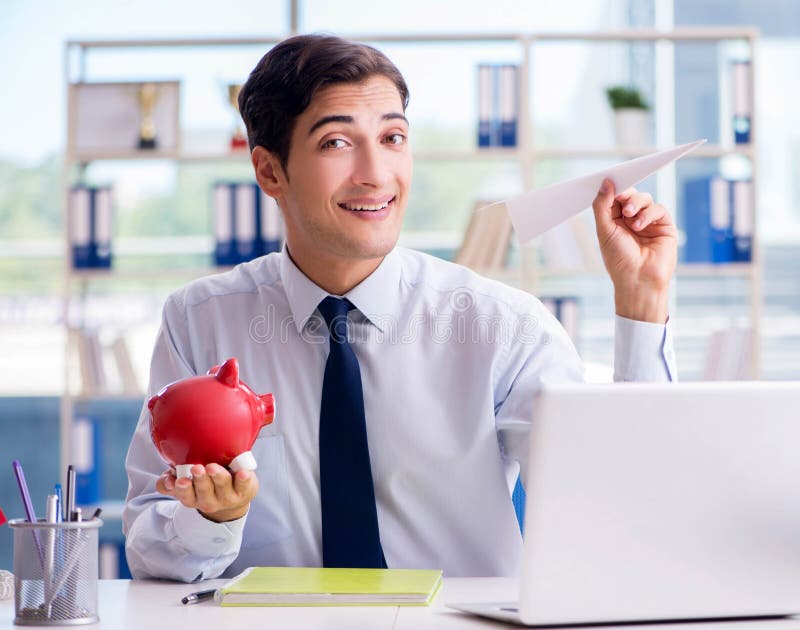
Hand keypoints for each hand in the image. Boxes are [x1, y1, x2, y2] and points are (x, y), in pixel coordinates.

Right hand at [156, 463, 258, 522]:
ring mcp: (227, 497)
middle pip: (204, 492)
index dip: (182, 489)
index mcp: (192, 498)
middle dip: (200, 481)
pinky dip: (243, 479)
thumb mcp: (185, 483)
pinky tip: (243, 473)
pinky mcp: (244, 490)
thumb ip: (170, 479)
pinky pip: (244, 485)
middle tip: (197, 468)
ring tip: (213, 467)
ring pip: (222, 487)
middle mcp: (209, 501)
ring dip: (218, 477)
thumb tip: (168, 479)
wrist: (234, 496)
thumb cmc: (205, 483)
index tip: (181, 480)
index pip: (185, 496)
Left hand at [592, 178, 676, 322]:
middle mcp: (631, 220)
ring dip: (636, 204)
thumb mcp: (604, 230)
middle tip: (621, 197)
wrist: (638, 280)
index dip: (612, 188)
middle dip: (625, 193)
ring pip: (644, 199)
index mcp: (615, 221)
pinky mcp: (664, 226)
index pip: (614, 198)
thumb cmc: (618, 259)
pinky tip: (639, 225)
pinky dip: (649, 213)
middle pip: (630, 195)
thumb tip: (606, 182)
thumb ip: (602, 205)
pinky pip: (658, 209)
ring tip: (630, 217)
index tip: (609, 180)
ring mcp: (648, 222)